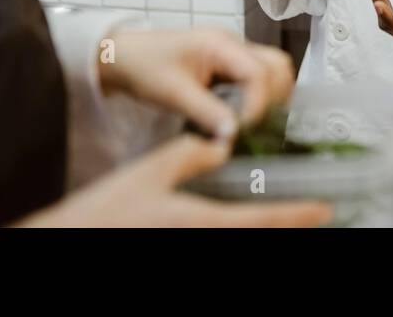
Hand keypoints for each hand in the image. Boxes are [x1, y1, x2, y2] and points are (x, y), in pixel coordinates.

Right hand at [17, 134, 330, 227]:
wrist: (68, 239)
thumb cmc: (104, 213)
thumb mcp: (148, 172)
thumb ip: (190, 156)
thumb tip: (221, 146)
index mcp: (201, 223)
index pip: (262, 221)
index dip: (296, 216)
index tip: (323, 209)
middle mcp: (203, 243)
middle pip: (258, 237)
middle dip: (288, 226)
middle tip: (313, 212)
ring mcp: (191, 247)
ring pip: (241, 240)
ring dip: (265, 228)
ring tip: (287, 215)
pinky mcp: (181, 245)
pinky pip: (222, 240)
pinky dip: (240, 229)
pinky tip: (243, 218)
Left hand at [99, 27, 294, 136]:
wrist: (125, 55)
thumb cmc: (145, 68)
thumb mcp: (173, 94)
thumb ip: (207, 113)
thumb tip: (235, 136)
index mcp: (220, 44)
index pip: (259, 73)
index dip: (258, 104)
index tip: (243, 129)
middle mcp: (234, 43)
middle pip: (277, 65)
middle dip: (273, 97)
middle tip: (255, 125)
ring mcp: (234, 51)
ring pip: (273, 69)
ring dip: (270, 96)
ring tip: (252, 122)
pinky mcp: (231, 62)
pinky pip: (259, 76)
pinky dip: (260, 96)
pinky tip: (243, 115)